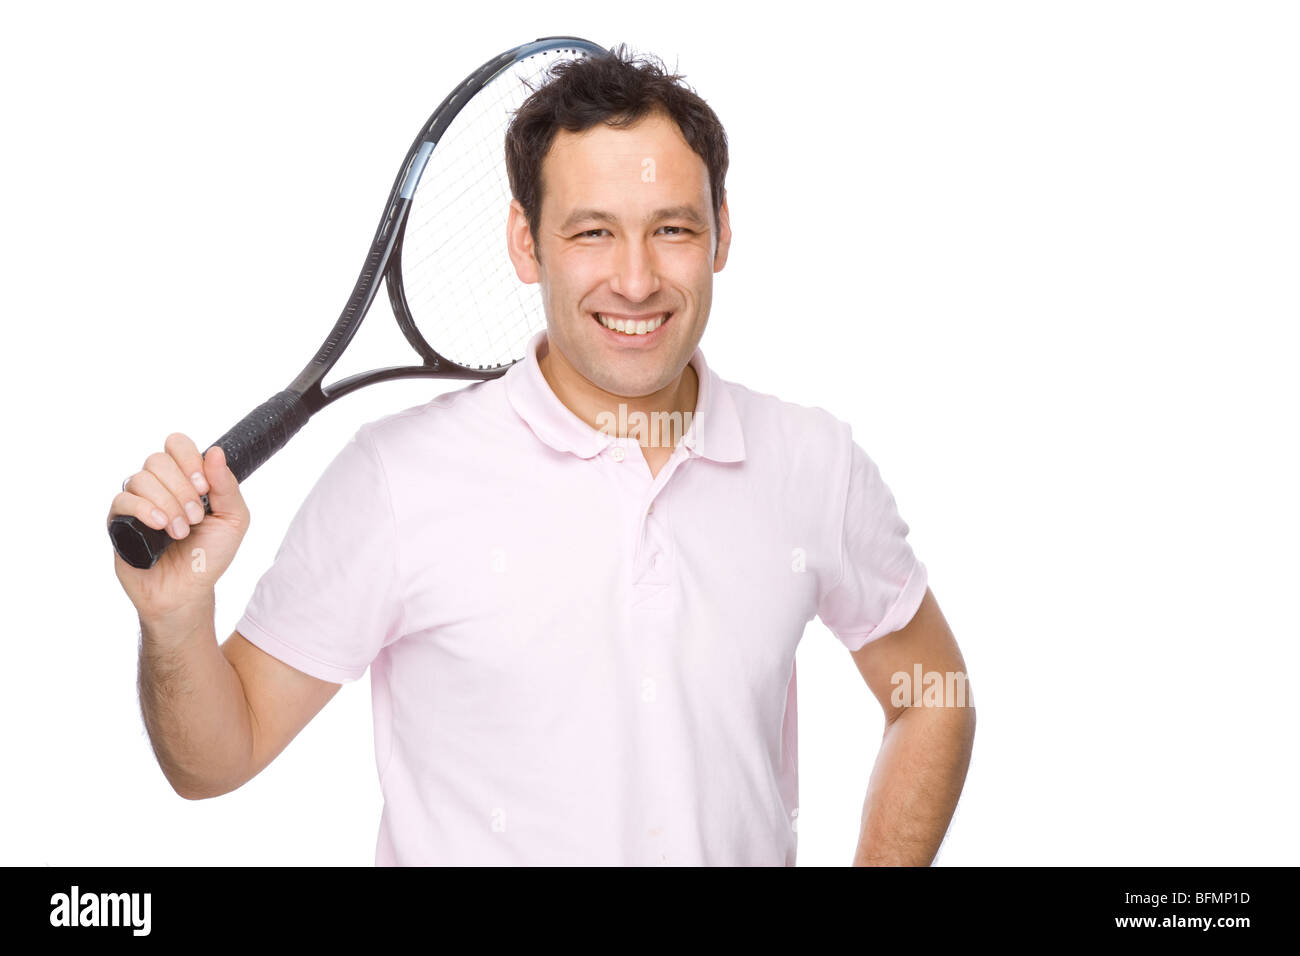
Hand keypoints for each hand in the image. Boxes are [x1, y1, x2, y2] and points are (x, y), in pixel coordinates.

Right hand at [109, 433, 249, 619]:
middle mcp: (158, 486)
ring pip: (141, 478)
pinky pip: (123, 500)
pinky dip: (145, 510)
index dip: (189, 459)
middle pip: (158, 459)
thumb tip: (215, 452)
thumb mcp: (233, 520)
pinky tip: (160, 526)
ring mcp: (137, 502)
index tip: (204, 487)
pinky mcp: (119, 522)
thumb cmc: (210, 555)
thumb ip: (227, 486)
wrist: (188, 591)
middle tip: (196, 517)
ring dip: (167, 504)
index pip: (177, 444)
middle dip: (182, 488)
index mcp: (185, 478)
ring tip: (180, 532)